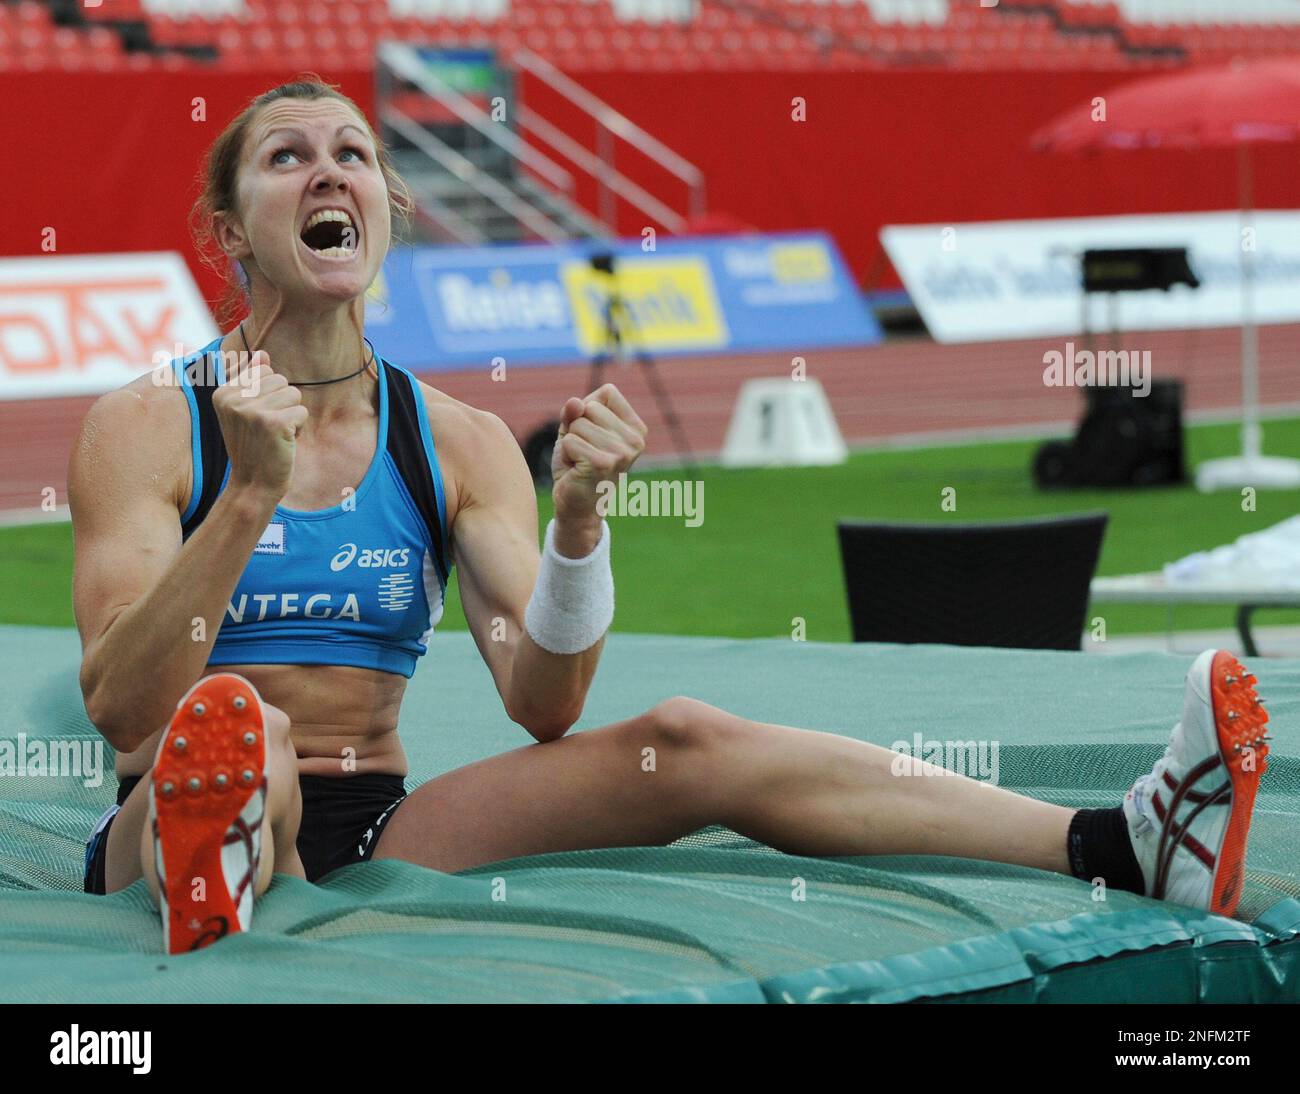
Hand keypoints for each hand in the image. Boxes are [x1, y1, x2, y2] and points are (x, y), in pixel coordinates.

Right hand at [212, 351, 308, 503]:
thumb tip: (262, 354)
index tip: (256, 420)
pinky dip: (299, 429)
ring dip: (292, 416)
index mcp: (222, 392)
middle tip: (268, 430)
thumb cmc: (254, 447)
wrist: (253, 485)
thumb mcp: (246, 411)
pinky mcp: (272, 423)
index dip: (270, 396)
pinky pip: (302, 412)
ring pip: (294, 394)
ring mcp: (251, 411)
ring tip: (275, 435)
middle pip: (281, 380)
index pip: (265, 372)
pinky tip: (283, 443)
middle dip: (283, 405)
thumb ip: (252, 380)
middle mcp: (233, 399)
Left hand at [551, 383, 647, 524]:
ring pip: (578, 424)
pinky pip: (570, 441)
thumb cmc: (578, 464)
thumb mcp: (575, 430)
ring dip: (570, 443)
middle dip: (576, 427)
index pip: (608, 392)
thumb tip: (575, 402)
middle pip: (590, 407)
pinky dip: (565, 455)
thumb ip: (574, 412)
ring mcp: (622, 452)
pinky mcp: (604, 464)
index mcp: (636, 428)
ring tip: (579, 461)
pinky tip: (576, 469)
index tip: (591, 434)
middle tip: (583, 451)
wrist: (577, 505)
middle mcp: (635, 439)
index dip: (589, 408)